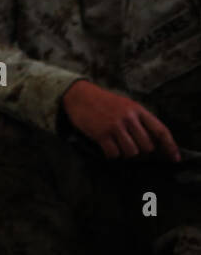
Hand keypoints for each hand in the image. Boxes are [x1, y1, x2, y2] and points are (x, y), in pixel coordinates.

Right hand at [62, 79, 179, 161]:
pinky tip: (107, 146)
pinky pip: (114, 154)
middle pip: (146, 146)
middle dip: (141, 150)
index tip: (174, 158)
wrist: (79, 95)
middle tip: (131, 146)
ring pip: (132, 152)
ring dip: (125, 153)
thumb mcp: (125, 104)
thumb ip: (139, 119)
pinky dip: (112, 154)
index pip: (160, 130)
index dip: (170, 146)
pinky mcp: (101, 134)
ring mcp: (114, 126)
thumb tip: (152, 141)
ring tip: (117, 145)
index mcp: (137, 110)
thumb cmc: (103, 101)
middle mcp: (128, 118)